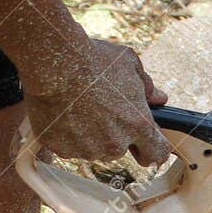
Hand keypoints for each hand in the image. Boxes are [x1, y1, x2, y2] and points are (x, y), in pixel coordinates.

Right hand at [21, 37, 170, 166]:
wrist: (52, 62)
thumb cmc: (93, 58)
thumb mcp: (129, 63)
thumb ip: (147, 86)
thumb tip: (158, 98)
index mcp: (138, 125)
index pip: (157, 154)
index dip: (153, 149)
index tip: (147, 145)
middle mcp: (115, 144)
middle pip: (120, 149)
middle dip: (114, 133)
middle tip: (101, 108)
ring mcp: (87, 149)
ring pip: (93, 149)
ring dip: (90, 134)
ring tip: (79, 105)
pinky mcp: (62, 149)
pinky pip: (69, 146)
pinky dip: (67, 134)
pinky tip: (63, 111)